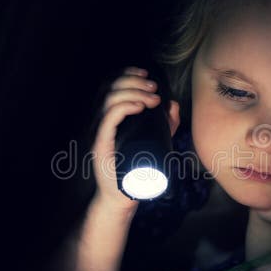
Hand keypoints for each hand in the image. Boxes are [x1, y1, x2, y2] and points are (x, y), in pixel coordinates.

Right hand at [91, 66, 180, 210]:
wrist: (124, 195)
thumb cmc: (136, 169)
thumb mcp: (156, 140)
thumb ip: (165, 122)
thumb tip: (172, 103)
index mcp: (108, 117)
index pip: (110, 86)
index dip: (126, 74)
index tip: (146, 74)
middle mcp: (99, 121)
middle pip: (110, 88)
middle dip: (134, 81)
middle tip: (154, 88)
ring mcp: (98, 132)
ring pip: (109, 99)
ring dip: (133, 92)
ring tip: (152, 98)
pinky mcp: (101, 145)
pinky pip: (108, 119)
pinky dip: (124, 107)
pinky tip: (139, 106)